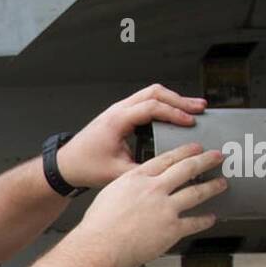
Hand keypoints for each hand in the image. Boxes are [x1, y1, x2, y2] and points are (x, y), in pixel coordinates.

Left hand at [55, 84, 206, 189]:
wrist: (66, 165)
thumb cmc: (85, 166)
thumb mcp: (117, 172)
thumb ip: (142, 170)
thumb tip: (167, 171)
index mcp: (117, 120)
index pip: (151, 107)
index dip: (174, 113)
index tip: (190, 121)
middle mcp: (118, 111)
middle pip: (154, 93)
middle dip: (179, 100)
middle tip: (199, 108)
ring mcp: (118, 111)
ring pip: (150, 94)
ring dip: (172, 100)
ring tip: (192, 108)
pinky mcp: (120, 115)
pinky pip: (145, 102)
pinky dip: (162, 105)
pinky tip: (174, 114)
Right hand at [75, 142, 226, 266]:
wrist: (99, 245)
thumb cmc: (98, 225)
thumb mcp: (110, 193)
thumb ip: (128, 187)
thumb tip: (135, 188)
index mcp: (137, 178)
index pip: (167, 159)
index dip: (184, 152)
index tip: (194, 149)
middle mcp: (154, 189)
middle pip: (187, 169)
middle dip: (205, 161)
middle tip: (216, 157)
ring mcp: (165, 208)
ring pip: (196, 193)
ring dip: (212, 187)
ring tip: (221, 184)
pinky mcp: (172, 229)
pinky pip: (194, 222)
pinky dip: (204, 220)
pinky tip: (210, 218)